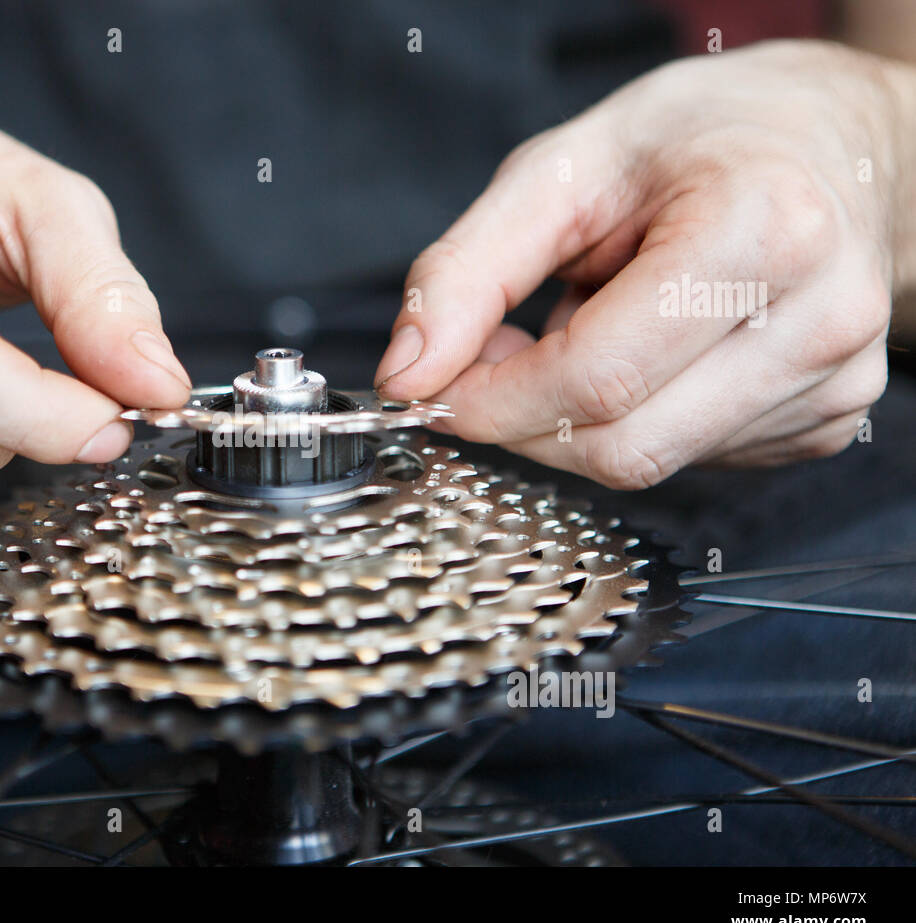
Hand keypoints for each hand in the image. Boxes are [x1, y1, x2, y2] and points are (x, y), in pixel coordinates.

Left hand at [375, 40, 906, 487]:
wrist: (830, 143)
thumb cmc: (699, 141)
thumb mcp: (562, 171)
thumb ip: (468, 272)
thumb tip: (406, 374)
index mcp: (764, 232)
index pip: (595, 378)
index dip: (493, 399)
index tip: (436, 387)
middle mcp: (819, 318)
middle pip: (620, 445)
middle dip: (526, 418)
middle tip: (503, 351)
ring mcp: (834, 382)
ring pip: (647, 462)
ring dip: (580, 415)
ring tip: (597, 321)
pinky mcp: (827, 422)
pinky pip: (686, 459)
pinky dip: (635, 418)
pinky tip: (650, 351)